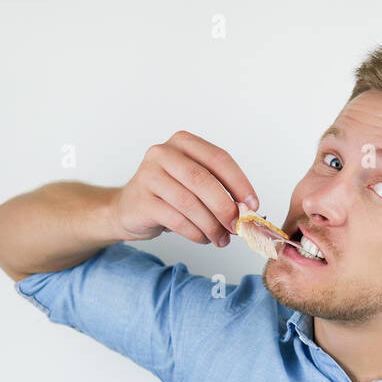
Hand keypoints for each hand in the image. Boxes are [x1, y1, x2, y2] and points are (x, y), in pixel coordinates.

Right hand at [110, 130, 258, 245]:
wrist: (129, 209)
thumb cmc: (168, 196)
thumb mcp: (195, 186)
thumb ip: (218, 191)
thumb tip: (246, 212)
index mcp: (184, 143)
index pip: (219, 159)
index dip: (240, 183)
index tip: (253, 205)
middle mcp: (164, 153)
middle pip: (203, 180)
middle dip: (225, 207)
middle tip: (237, 226)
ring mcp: (149, 175)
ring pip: (189, 202)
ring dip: (211, 225)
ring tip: (220, 238)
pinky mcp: (142, 200)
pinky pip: (176, 219)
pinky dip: (195, 233)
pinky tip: (203, 238)